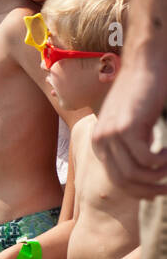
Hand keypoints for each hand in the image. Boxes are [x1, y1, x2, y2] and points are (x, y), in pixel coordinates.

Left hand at [92, 63, 166, 195]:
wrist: (143, 68)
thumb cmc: (141, 96)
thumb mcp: (131, 125)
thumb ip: (131, 145)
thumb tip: (144, 170)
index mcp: (99, 142)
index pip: (116, 179)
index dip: (138, 191)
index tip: (157, 191)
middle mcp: (100, 140)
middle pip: (124, 181)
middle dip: (149, 190)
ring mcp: (111, 134)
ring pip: (135, 173)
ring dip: (159, 177)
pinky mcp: (126, 128)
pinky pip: (147, 159)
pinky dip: (163, 161)